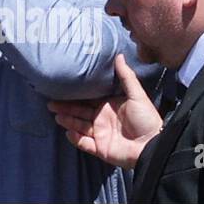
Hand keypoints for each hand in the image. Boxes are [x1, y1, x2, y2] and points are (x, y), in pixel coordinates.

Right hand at [47, 54, 162, 168]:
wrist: (153, 145)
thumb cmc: (145, 119)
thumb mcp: (137, 95)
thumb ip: (126, 76)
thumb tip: (119, 55)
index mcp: (108, 106)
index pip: (87, 99)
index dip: (75, 95)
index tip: (60, 89)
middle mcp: (101, 119)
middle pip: (79, 112)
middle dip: (65, 108)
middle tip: (50, 103)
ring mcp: (100, 134)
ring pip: (78, 126)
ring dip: (67, 121)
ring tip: (56, 115)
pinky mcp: (100, 148)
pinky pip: (84, 143)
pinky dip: (75, 139)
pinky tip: (68, 132)